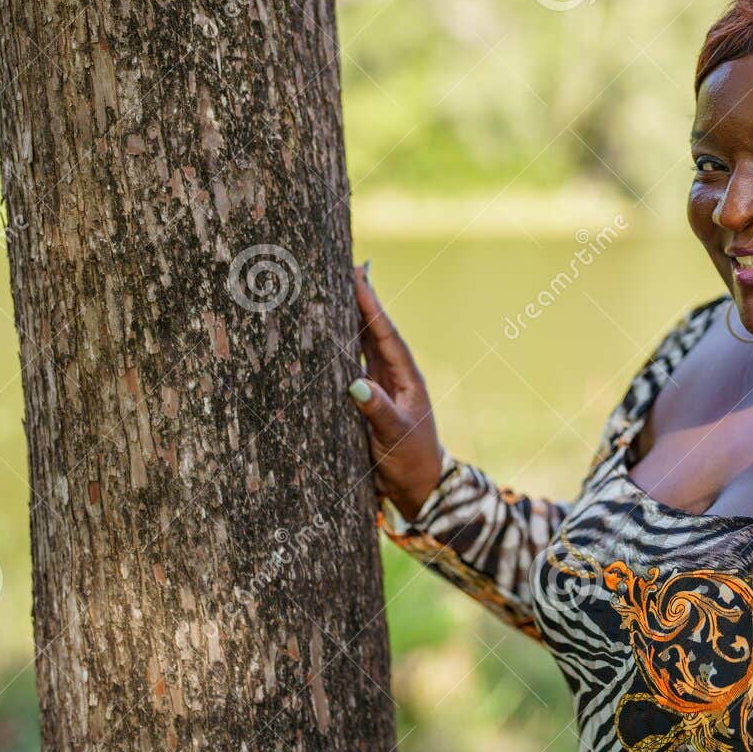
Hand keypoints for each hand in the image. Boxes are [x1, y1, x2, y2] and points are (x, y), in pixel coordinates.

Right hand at [347, 265, 443, 521]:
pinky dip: (344, 345)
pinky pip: (355, 363)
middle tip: (346, 264)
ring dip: (351, 317)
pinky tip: (332, 331)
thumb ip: (376, 411)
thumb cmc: (410, 462)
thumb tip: (355, 384)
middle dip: (361, 299)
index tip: (358, 274)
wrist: (420, 487)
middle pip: (374, 330)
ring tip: (337, 286)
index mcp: (406, 377)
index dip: (370, 304)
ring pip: (364, 343)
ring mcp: (383, 385)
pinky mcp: (371, 398)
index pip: (384, 333)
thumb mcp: (393, 437)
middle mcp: (395, 375)